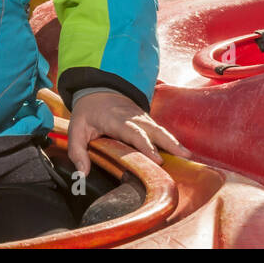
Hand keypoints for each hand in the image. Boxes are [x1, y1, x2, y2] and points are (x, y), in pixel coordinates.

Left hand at [66, 91, 185, 177]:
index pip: (132, 132)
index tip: (157, 159)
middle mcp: (133, 118)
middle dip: (168, 142)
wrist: (98, 89)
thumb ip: (76, 151)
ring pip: (160, 129)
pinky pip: (160, 131)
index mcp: (115, 120)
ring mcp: (142, 118)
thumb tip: (83, 173)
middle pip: (153, 129)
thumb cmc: (88, 112)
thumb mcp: (76, 128)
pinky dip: (172, 141)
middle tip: (183, 156)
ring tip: (187, 156)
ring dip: (173, 142)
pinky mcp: (147, 122)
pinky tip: (182, 153)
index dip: (145, 145)